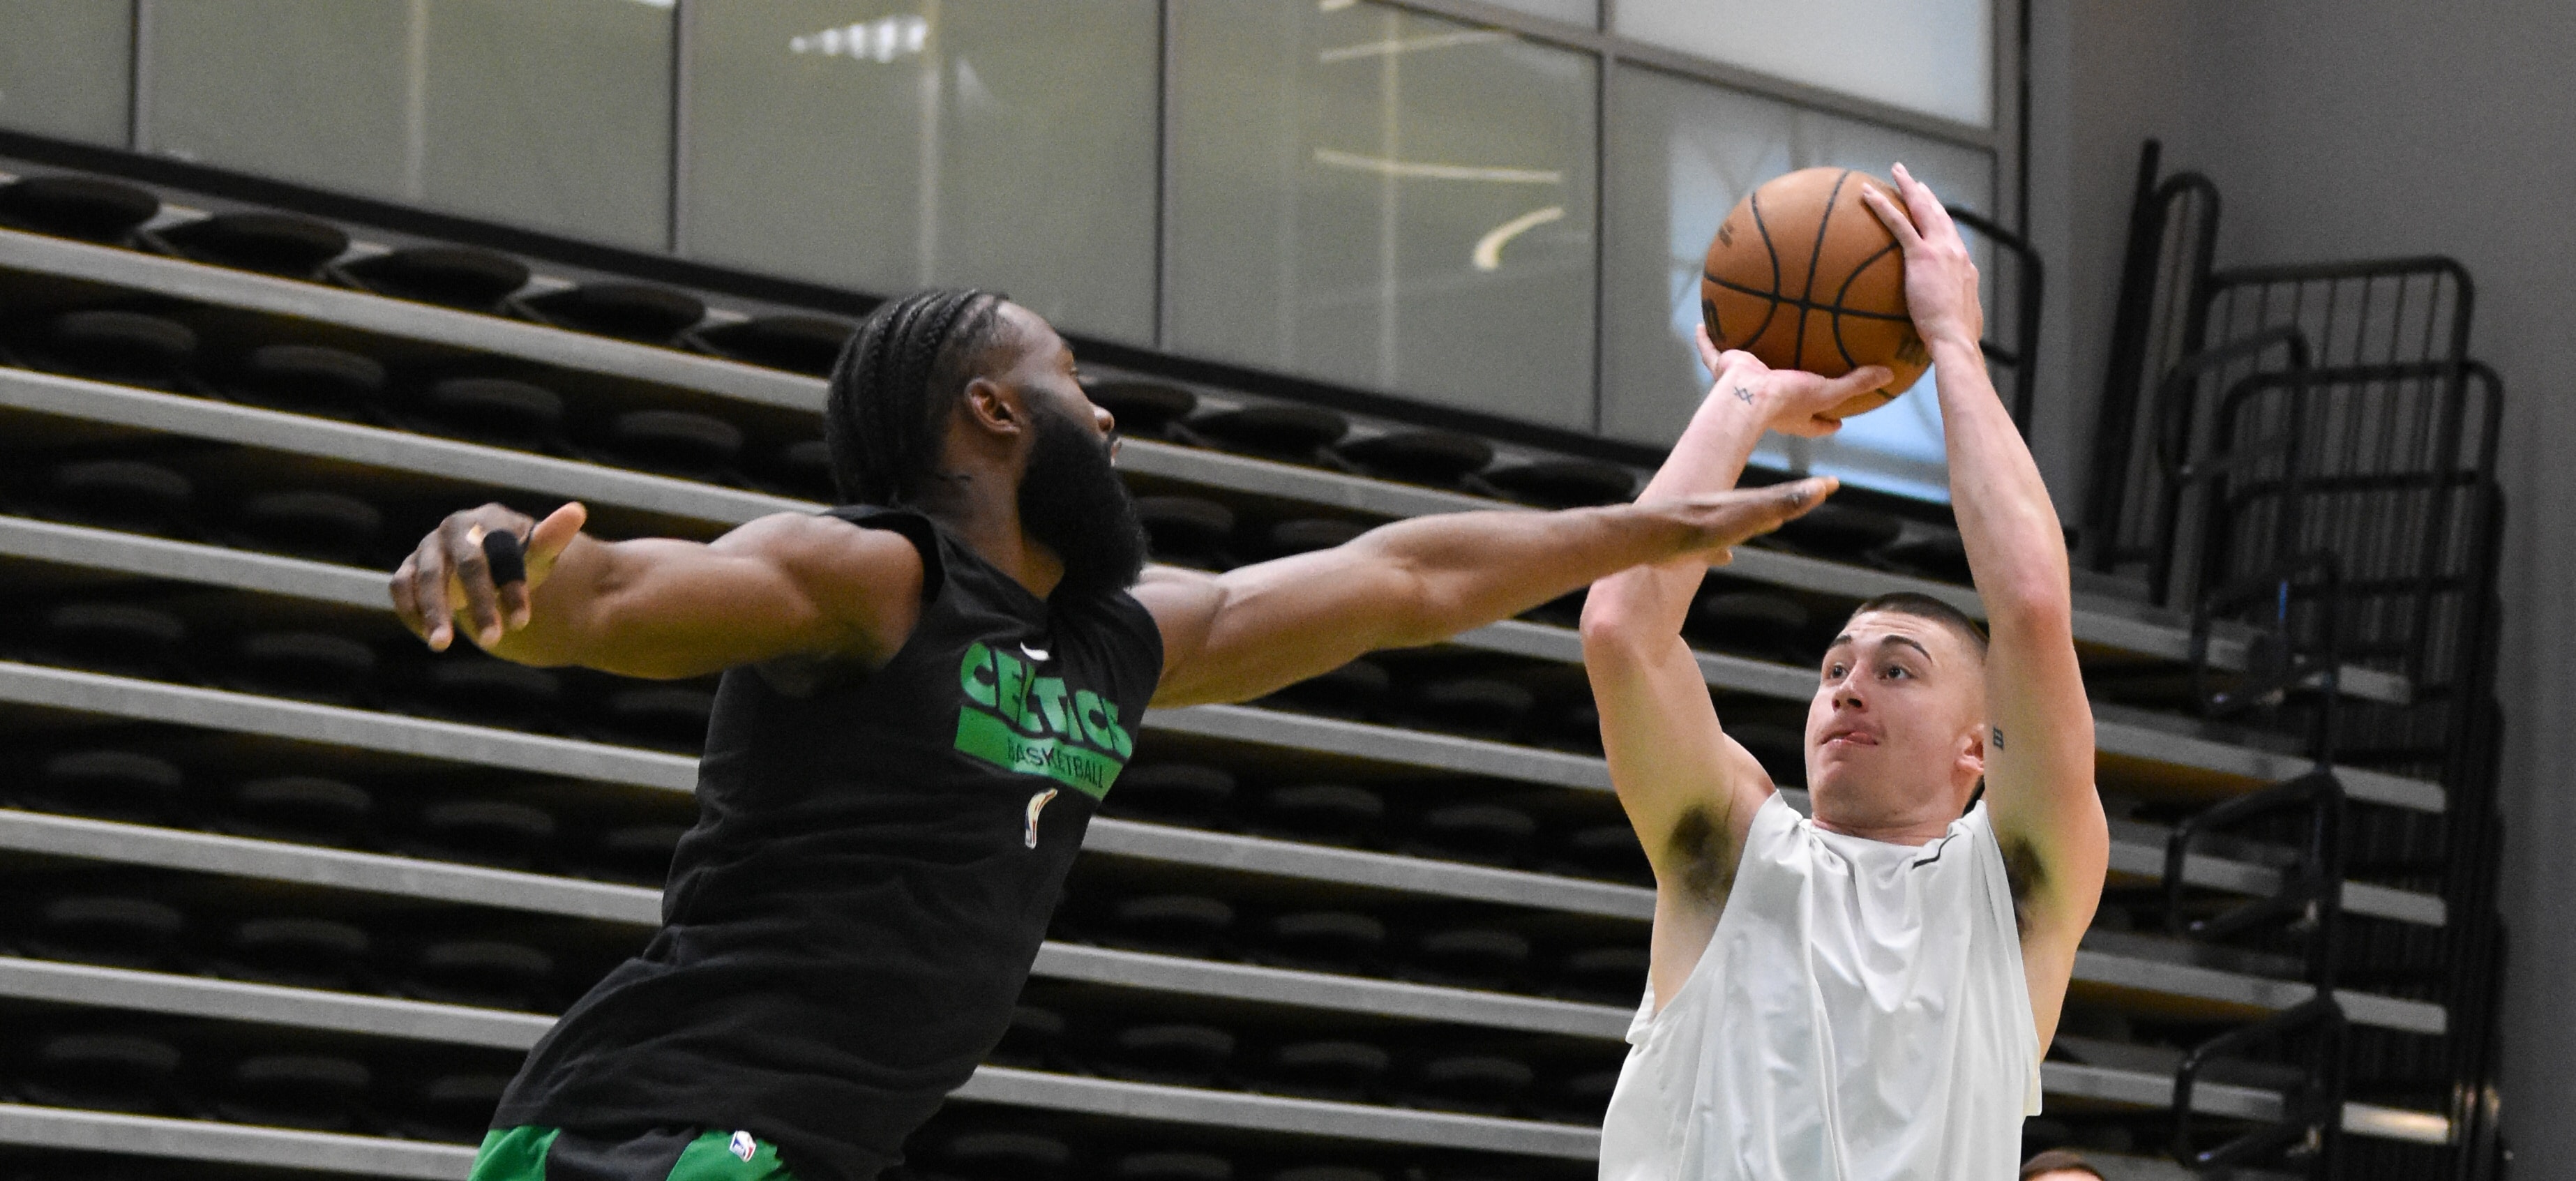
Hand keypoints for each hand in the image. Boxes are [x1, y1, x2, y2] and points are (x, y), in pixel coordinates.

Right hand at [391, 501, 587, 651]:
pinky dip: (411, 611)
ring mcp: (427, 547)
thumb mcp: (537, 551)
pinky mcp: (408, 567)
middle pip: (465, 566)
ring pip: (426, 578)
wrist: (487, 559)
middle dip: (479, 604)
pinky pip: (401, 587)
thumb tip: (577, 511)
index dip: (511, 588)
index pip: (501, 553)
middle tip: (493, 640)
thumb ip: (552, 537)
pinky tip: (430, 637)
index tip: (523, 623)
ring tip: (443, 646)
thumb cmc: (518, 557)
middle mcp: (454, 529)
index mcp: (490, 519)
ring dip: (434, 612)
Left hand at [1663, 475, 1837, 563]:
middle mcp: (1731, 512)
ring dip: (1758, 522)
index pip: (1787, 495)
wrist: (1653, 536)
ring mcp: (1710, 526)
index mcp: (1747, 504)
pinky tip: (1725, 557)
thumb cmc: (1703, 527)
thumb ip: (1783, 503)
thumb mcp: (1750, 515)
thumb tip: (1820, 488)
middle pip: (1766, 505)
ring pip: (1741, 523)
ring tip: (1770, 524)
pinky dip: (1724, 550)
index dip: (1810, 490)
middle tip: (1806, 497)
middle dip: (1787, 502)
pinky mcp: (1692, 545)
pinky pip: (1715, 547)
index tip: (1832, 483)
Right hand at [1697, 324, 1891, 437]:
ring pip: (1747, 373)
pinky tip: (1701, 323)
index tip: (1840, 422)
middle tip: (1803, 379)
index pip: (1815, 424)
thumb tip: (1889, 375)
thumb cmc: (1786, 400)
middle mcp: (1768, 404)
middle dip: (1790, 390)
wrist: (1747, 396)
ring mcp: (1743, 386)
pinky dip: (1705, 339)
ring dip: (1747, 361)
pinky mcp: (1723, 370)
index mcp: (1793, 416)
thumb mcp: (1827, 392)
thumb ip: (1856, 383)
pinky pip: (1711, 351)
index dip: (1828, 423)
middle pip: (1782, 397)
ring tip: (1753, 345)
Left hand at [1859, 163, 1982, 351]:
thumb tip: (1939, 328)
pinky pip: (1898, 224)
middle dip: (1926, 195)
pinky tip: (1866, 194)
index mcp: (1964, 267)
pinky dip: (1883, 206)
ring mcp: (1940, 250)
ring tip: (1896, 172)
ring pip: (1922, 209)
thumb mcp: (1956, 325)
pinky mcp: (1922, 256)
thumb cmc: (1953, 342)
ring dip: (1908, 187)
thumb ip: (1945, 316)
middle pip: (1939, 214)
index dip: (1941, 220)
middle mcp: (1956, 251)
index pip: (1950, 237)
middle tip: (1914, 181)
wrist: (1954, 339)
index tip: (1932, 208)